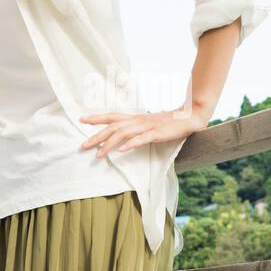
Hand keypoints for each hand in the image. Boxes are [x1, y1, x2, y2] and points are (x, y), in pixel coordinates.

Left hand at [78, 104, 209, 158]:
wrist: (189, 116)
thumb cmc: (167, 123)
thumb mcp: (148, 125)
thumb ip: (135, 130)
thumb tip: (121, 139)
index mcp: (135, 118)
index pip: (112, 116)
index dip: (97, 117)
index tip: (81, 119)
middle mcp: (138, 120)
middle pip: (113, 127)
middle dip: (96, 136)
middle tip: (82, 146)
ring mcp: (147, 126)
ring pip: (124, 133)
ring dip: (109, 143)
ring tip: (98, 154)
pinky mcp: (157, 133)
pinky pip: (142, 139)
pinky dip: (131, 144)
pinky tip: (122, 150)